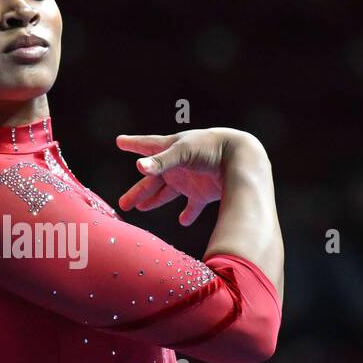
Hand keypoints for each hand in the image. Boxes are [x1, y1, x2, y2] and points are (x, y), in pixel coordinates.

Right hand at [115, 128, 256, 225]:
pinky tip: (183, 221)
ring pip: (168, 193)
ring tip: (142, 208)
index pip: (147, 146)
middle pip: (152, 181)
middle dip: (138, 191)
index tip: (120, 141)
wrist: (242, 158)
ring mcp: (190, 180)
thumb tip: (139, 167)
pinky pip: (193, 206)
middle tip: (123, 204)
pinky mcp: (203, 193)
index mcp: (171, 150)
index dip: (133, 144)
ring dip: (155, 201)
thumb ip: (161, 162)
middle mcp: (178, 166)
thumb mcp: (183, 152)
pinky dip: (188, 214)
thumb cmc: (211, 148)